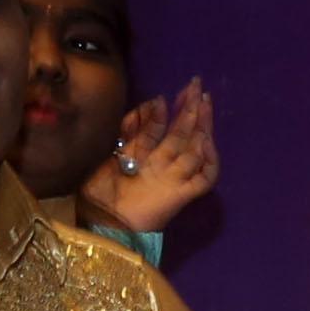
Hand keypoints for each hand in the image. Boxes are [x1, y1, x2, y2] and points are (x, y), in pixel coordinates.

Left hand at [87, 79, 216, 235]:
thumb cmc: (100, 196)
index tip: (165, 94)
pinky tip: (205, 141)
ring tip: (203, 101)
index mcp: (145, 157)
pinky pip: (205, 178)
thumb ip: (128, 130)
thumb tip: (149, 104)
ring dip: (201, 125)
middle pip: (182, 133)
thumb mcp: (110, 152)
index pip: (161, 128)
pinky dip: (209, 161)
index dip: (165, 110)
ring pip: (196, 149)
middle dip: (189, 108)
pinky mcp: (182, 195)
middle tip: (195, 84)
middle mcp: (163, 166)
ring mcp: (174, 179)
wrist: (104, 226)